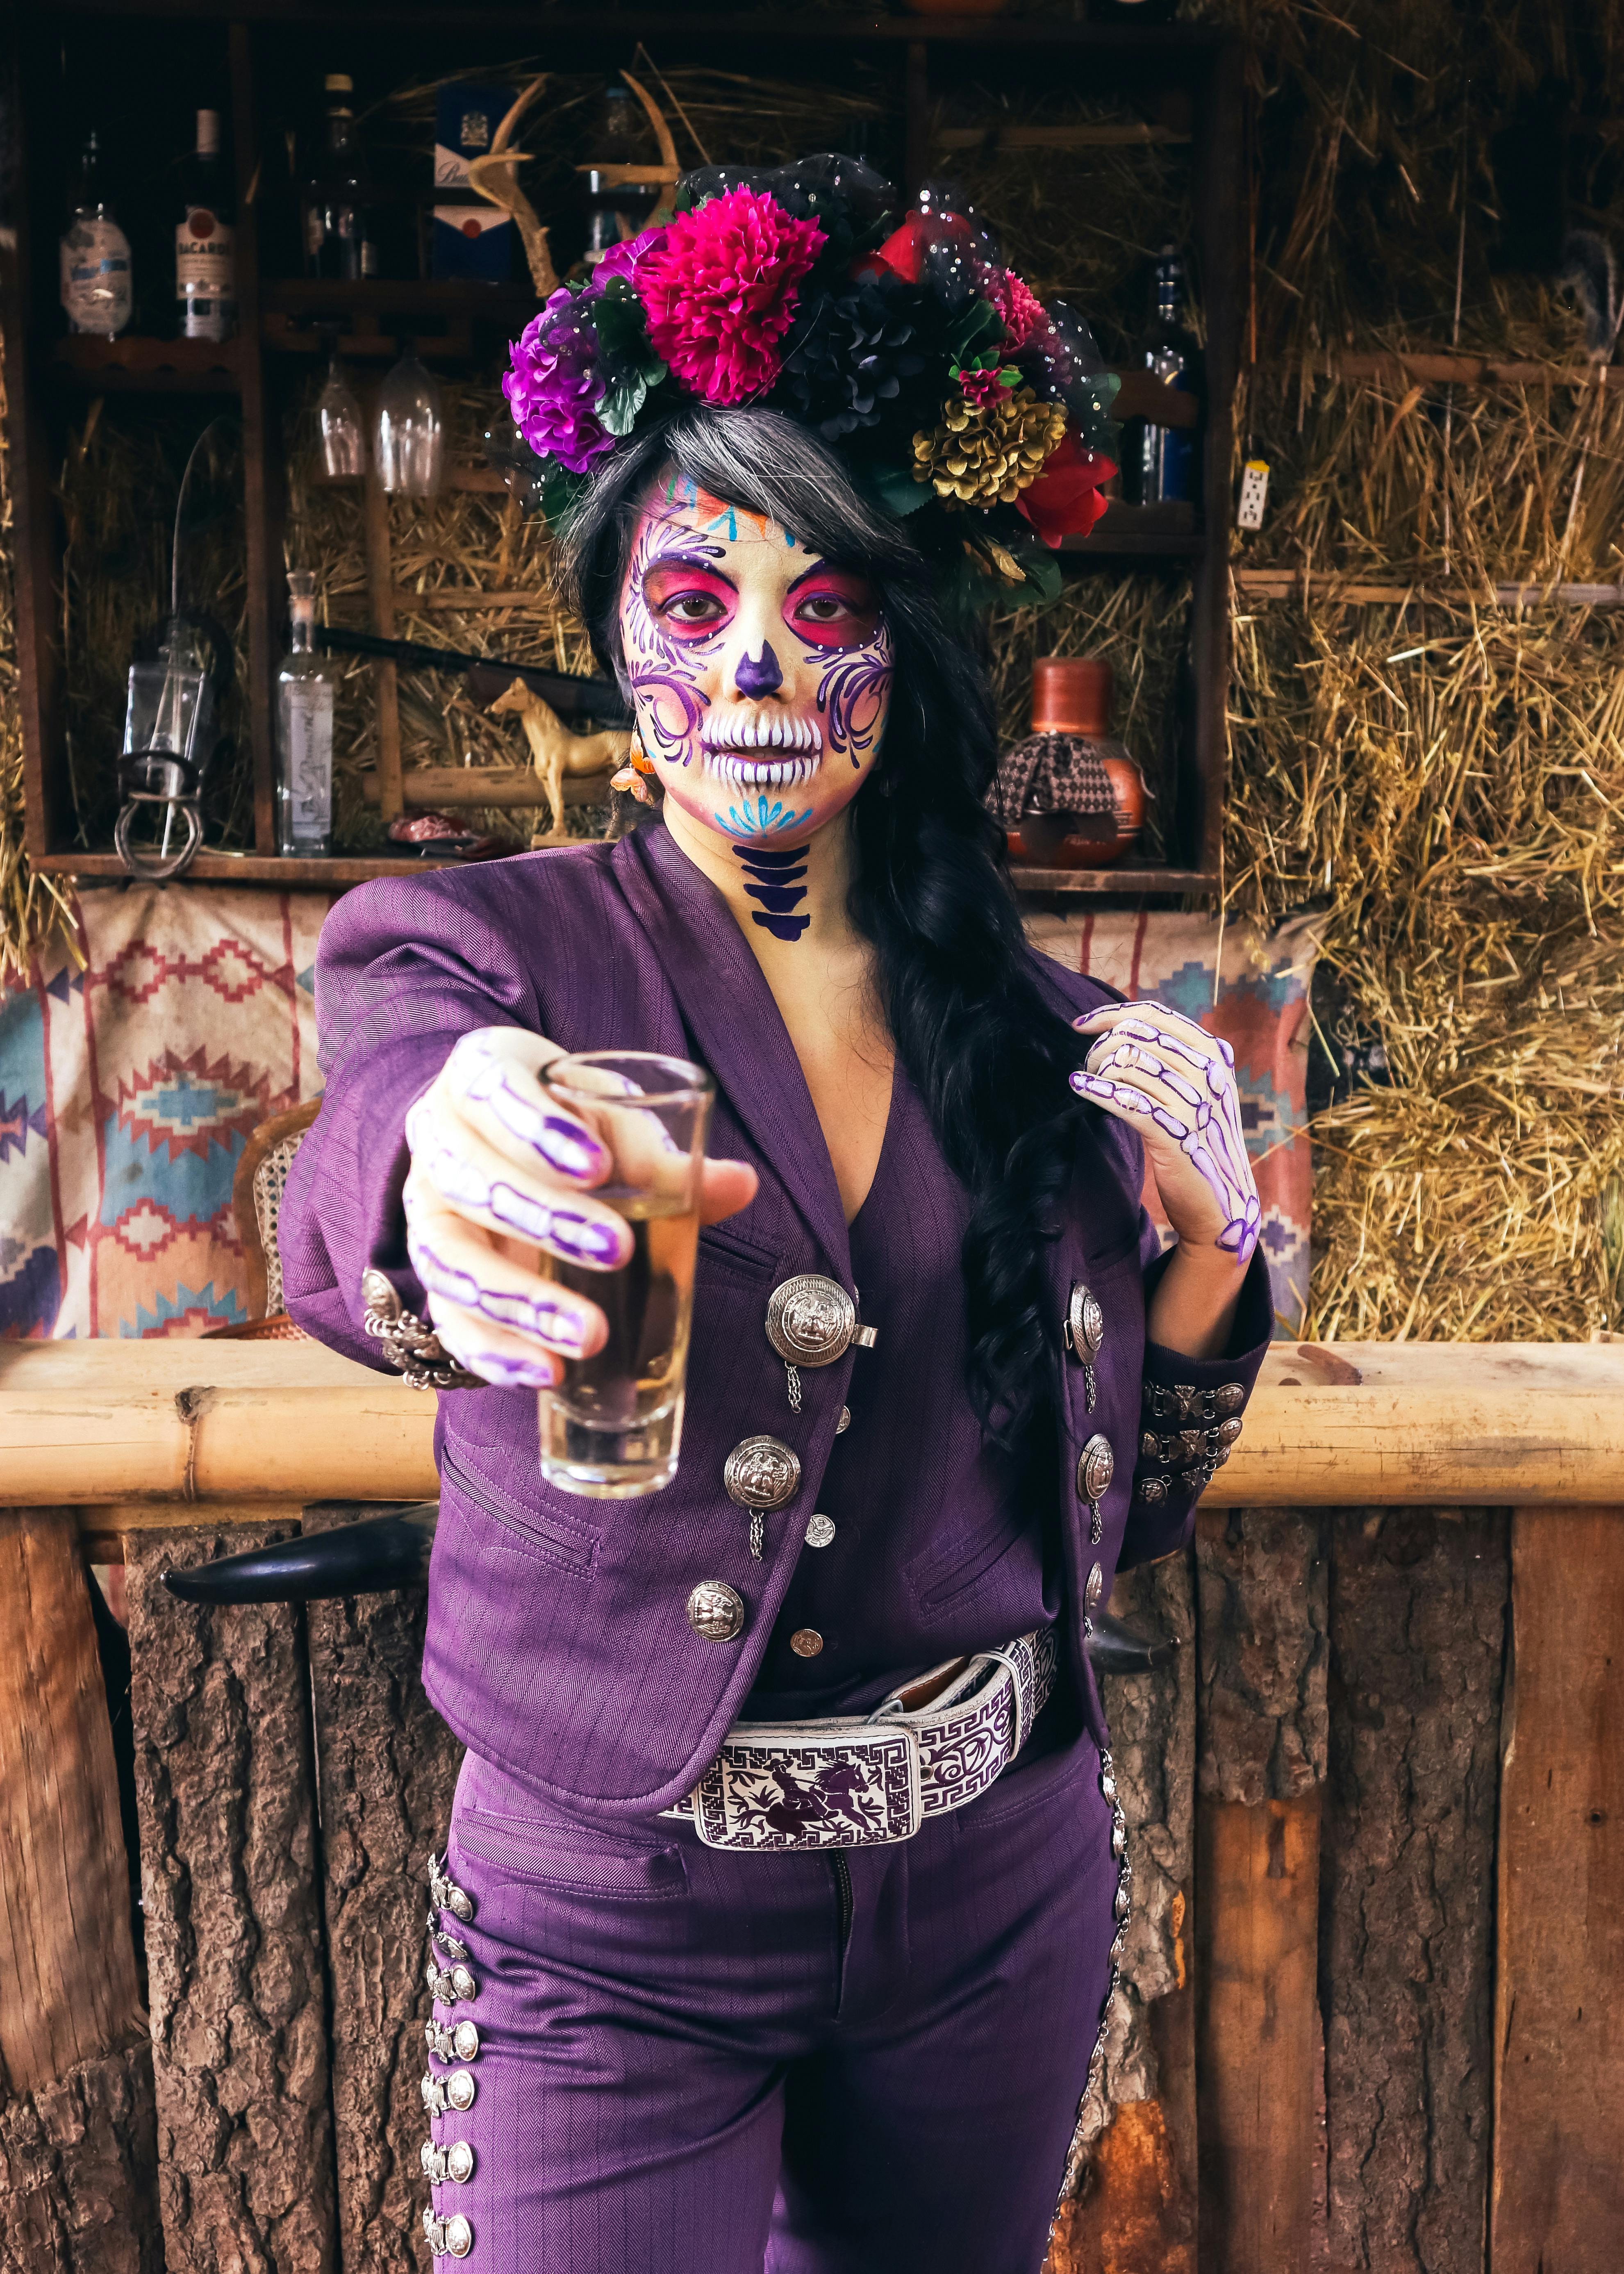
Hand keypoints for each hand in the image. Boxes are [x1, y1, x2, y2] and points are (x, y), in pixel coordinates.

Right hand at [401, 1027, 757, 1388]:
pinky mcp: (436, 1277)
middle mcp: (437, 1141)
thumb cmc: (571, 1127)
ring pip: (450, 1259)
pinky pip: (450, 1321)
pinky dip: (495, 1352)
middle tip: (616, 1251)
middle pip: (469, 1180)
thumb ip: (664, 1157)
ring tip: (591, 1335)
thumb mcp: (613, 1125)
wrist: (515, 1149)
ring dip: (521, 1302)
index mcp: (477, 1078)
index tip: (599, 1166)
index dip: (537, 1131)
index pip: (494, 1092)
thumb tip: (739, 1185)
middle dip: (543, 1220)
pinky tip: (546, 1374)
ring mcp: (427, 1212)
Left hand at [1070, 1002, 1259, 1266]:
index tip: (1080, 1025)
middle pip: (1135, 1036)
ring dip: (1097, 1070)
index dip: (1110, 1015)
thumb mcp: (1200, 1091)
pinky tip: (1078, 1087)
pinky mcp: (1175, 1133)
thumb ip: (1175, 1058)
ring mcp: (1194, 1103)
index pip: (1154, 1015)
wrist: (1222, 1202)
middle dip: (1100, 1046)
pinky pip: (1124, 1100)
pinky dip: (1095, 1090)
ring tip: (1088, 1081)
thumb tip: (1121, 1028)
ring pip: (1126, 1064)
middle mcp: (1208, 1073)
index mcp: (1214, 1054)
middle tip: (1088, 1065)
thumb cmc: (1200, 1142)